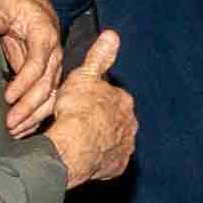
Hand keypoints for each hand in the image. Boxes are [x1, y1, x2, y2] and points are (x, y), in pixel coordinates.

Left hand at [0, 0, 64, 137]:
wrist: (30, 4)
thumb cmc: (15, 4)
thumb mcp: (5, 2)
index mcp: (45, 36)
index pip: (38, 64)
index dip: (24, 82)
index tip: (8, 97)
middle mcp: (54, 54)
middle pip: (47, 85)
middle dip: (29, 106)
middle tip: (10, 122)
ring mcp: (53, 67)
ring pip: (50, 96)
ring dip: (34, 116)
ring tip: (15, 132)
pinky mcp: (46, 76)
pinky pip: (46, 99)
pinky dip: (36, 115)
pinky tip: (23, 129)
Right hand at [43, 30, 135, 186]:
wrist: (72, 147)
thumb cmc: (77, 110)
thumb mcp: (85, 75)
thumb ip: (99, 57)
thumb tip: (112, 35)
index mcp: (124, 101)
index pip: (114, 97)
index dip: (98, 99)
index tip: (83, 103)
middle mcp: (130, 125)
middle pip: (116, 120)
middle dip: (102, 120)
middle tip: (80, 122)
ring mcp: (125, 147)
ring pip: (114, 141)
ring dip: (101, 140)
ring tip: (81, 140)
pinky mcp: (116, 167)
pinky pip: (108, 162)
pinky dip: (99, 159)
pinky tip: (86, 156)